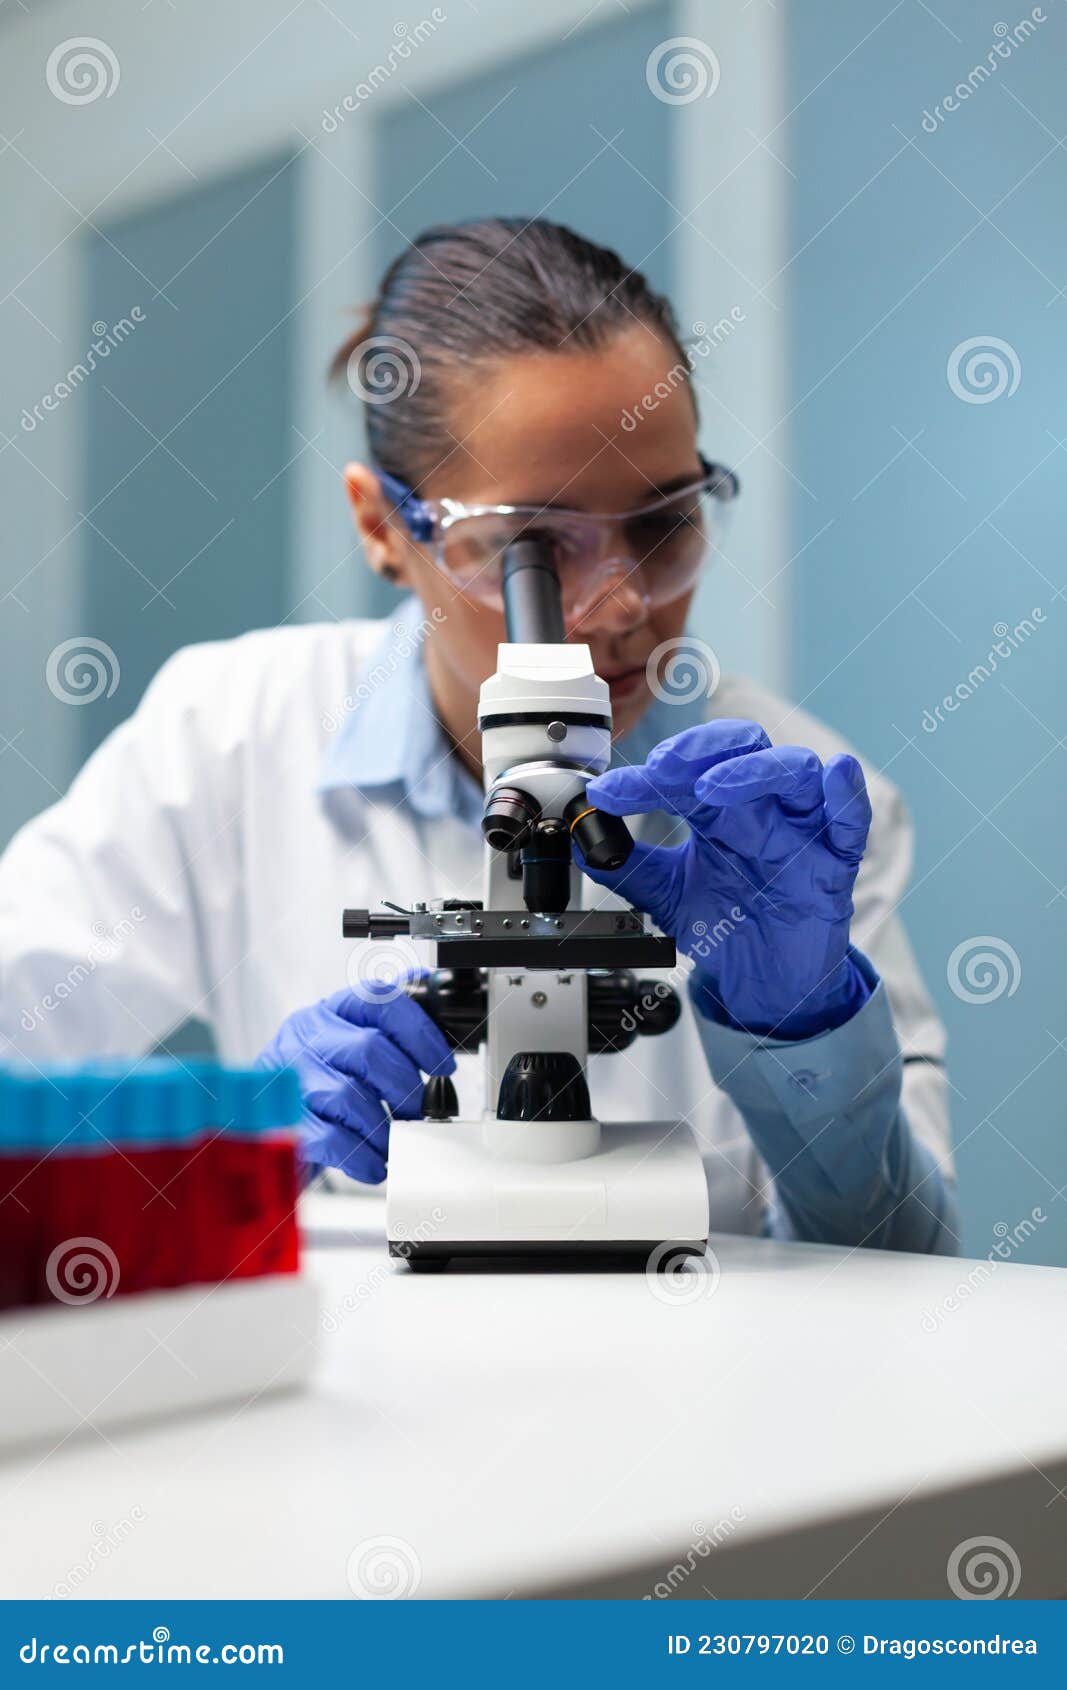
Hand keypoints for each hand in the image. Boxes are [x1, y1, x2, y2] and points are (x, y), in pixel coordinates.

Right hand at [256, 983, 454, 1181]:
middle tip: (417, 1112)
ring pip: (348, 1095)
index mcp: (332, 1010)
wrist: (268, 1118)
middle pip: (368, 1049)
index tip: (443, 1065)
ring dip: (383, 1127)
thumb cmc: (322, 1078)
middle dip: (405, 1087)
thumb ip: (392, 1029)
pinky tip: (373, 1163)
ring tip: (394, 1142)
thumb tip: (444, 1022)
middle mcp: (306, 1034)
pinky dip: (361, 1155)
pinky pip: (330, 1138)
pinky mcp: (284, 1120)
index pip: (380, 1001)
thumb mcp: (351, 1041)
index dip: (419, 1033)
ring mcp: (290, 1076)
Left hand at [578, 720, 872, 1039]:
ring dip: (753, 770)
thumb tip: (583, 840)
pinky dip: (847, 794)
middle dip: (702, 750)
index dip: (646, 778)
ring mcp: (803, 830)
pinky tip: (835, 776)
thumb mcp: (665, 895)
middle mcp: (763, 807)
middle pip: (745, 747)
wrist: (766, 985)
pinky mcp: (836, 863)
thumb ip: (626, 866)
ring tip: (710, 789)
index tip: (606, 793)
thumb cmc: (732, 927)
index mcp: (722, 808)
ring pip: (795, 770)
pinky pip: (853, 820)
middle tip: (661, 770)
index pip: (687, 771)